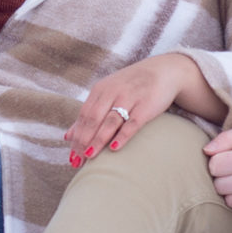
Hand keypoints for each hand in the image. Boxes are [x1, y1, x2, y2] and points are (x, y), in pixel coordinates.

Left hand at [63, 53, 198, 163]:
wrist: (164, 70)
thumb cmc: (132, 86)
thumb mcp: (108, 94)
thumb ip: (89, 114)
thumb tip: (67, 136)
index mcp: (101, 90)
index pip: (84, 115)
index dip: (77, 136)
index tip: (72, 156)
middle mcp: (113, 92)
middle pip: (93, 119)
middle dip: (84, 140)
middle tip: (78, 161)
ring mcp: (130, 98)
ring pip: (110, 121)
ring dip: (98, 139)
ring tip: (90, 156)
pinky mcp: (146, 105)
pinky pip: (132, 122)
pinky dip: (123, 135)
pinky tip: (114, 148)